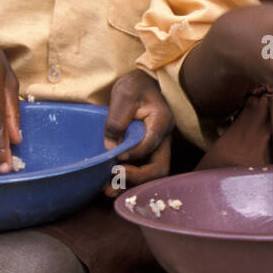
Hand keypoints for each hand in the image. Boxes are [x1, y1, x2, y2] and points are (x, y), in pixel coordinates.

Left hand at [103, 69, 173, 194]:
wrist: (141, 82)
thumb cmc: (134, 85)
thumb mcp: (123, 95)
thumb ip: (117, 120)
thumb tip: (111, 147)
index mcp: (161, 122)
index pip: (149, 146)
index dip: (133, 155)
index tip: (115, 158)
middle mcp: (163, 137)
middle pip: (159, 167)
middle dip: (136, 179)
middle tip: (113, 183)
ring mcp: (157, 145)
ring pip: (151, 173)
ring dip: (131, 184)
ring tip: (108, 191)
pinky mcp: (147, 150)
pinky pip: (143, 169)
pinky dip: (129, 179)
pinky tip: (112, 183)